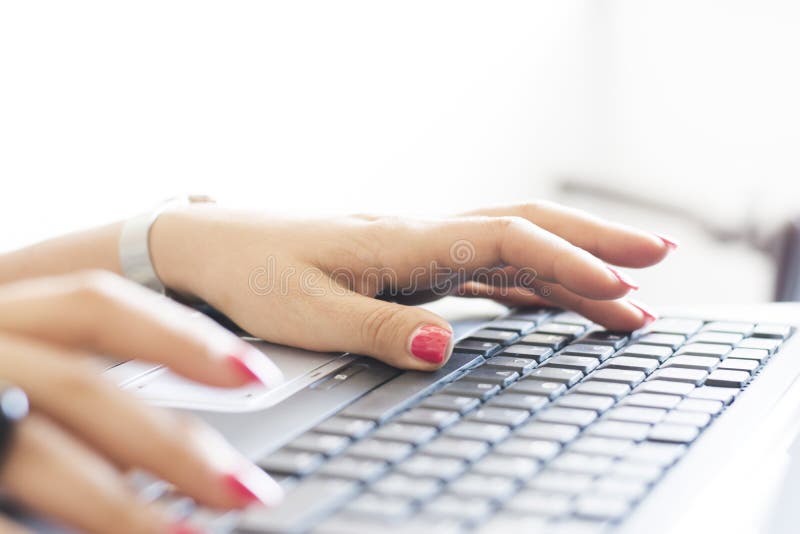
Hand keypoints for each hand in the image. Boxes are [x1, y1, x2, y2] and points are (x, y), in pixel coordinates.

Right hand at [0, 271, 282, 533]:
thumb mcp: (9, 362)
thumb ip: (69, 382)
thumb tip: (172, 436)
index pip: (97, 305)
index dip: (181, 337)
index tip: (255, 375)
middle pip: (81, 389)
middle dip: (172, 445)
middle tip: (248, 490)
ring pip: (35, 454)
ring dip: (119, 507)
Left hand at [151, 201, 674, 370]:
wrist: (214, 246)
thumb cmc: (253, 274)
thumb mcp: (307, 313)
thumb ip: (377, 330)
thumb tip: (444, 347)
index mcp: (406, 242)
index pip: (507, 240)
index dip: (568, 262)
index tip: (621, 287)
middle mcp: (423, 236)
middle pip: (527, 225)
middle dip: (595, 241)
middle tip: (659, 258)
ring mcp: (421, 248)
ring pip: (514, 246)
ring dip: (572, 262)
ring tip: (627, 290)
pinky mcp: (411, 264)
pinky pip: (486, 268)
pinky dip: (530, 281)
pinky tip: (553, 300)